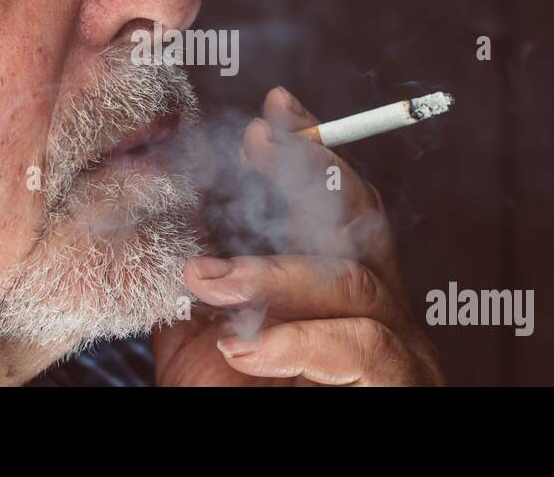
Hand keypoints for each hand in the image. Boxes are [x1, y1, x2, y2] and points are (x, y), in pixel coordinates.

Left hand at [153, 87, 442, 385]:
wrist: (255, 449)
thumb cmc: (240, 408)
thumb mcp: (202, 344)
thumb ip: (192, 286)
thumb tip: (156, 216)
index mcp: (337, 289)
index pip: (338, 204)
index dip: (314, 151)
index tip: (277, 110)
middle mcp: (379, 310)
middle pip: (364, 223)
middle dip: (312, 174)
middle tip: (257, 145)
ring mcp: (396, 350)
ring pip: (356, 285)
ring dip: (274, 273)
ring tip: (207, 280)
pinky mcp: (396, 385)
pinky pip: (360, 349)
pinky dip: (299, 343)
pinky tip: (244, 348)